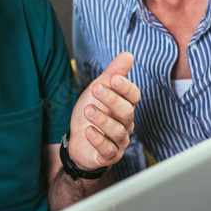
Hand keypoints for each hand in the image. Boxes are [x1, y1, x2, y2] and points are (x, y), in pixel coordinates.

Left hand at [68, 52, 140, 170]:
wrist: (77, 141)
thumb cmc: (91, 113)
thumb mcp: (98, 90)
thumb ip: (112, 73)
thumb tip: (128, 55)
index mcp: (125, 106)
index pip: (134, 96)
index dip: (125, 87)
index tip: (113, 78)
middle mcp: (126, 124)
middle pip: (127, 112)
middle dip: (112, 100)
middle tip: (96, 89)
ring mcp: (119, 141)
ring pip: (117, 131)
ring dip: (102, 119)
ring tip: (88, 110)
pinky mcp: (109, 155)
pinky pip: (108, 150)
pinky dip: (98, 140)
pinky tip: (88, 131)